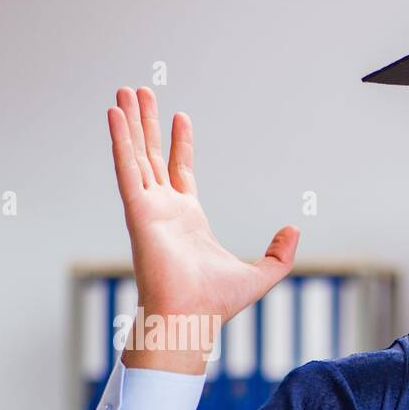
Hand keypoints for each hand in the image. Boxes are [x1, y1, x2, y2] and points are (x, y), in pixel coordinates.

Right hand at [108, 86, 298, 372]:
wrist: (192, 319)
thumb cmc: (218, 304)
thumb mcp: (262, 274)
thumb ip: (280, 253)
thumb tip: (295, 228)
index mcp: (189, 219)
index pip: (181, 171)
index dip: (180, 144)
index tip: (180, 116)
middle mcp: (164, 210)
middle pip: (153, 156)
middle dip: (147, 124)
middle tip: (141, 91)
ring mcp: (148, 208)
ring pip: (136, 155)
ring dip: (129, 123)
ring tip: (125, 91)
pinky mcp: (137, 212)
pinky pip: (126, 169)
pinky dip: (119, 141)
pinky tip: (114, 115)